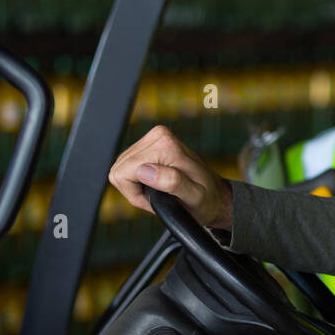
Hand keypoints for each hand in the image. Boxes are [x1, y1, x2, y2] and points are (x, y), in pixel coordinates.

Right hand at [108, 125, 234, 229]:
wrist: (214, 193)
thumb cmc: (206, 198)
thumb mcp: (194, 196)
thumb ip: (172, 182)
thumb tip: (146, 171)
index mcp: (167, 146)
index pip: (124, 173)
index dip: (136, 193)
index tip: (158, 198)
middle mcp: (159, 136)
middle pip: (120, 169)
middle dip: (135, 189)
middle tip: (160, 196)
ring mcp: (153, 138)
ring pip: (121, 167)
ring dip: (136, 185)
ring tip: (160, 191)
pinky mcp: (149, 143)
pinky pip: (126, 165)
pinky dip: (137, 180)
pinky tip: (156, 184)